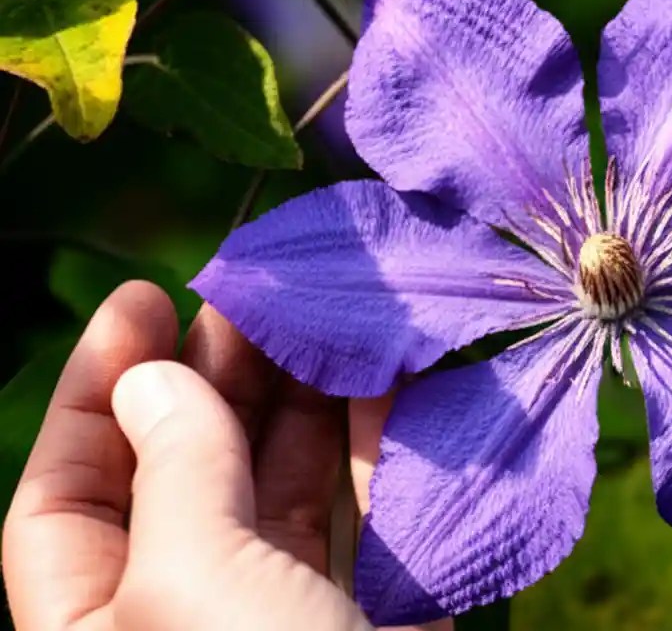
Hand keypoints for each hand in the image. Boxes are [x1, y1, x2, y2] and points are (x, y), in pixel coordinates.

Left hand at [0, 282, 435, 629]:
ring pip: (281, 477)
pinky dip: (377, 434)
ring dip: (302, 393)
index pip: (69, 492)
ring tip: (319, 315)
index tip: (146, 300)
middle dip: (214, 374)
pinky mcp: (380, 600)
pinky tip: (382, 372)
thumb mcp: (189, 585)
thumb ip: (174, 470)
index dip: (100, 390)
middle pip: (185, 465)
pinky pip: (369, 500)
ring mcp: (291, 605)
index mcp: (104, 625)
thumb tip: (156, 376)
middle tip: (252, 293)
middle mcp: (193, 608)